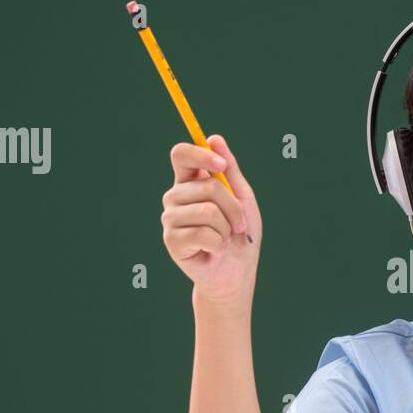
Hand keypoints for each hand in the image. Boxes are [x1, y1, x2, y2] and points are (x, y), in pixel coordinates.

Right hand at [161, 134, 260, 306]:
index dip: (200, 156)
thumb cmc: (240, 234)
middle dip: (233, 207)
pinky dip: (219, 243)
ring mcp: (170, 218)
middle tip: (238, 226)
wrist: (236, 273)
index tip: (221, 167)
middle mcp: (176, 197)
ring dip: (226, 228)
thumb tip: (214, 139)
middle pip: (207, 186)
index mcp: (190, 182)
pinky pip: (203, 233)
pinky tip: (214, 250)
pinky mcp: (171, 240)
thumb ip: (230, 169)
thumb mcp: (242, 198)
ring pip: (208, 211)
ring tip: (224, 239)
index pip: (181, 155)